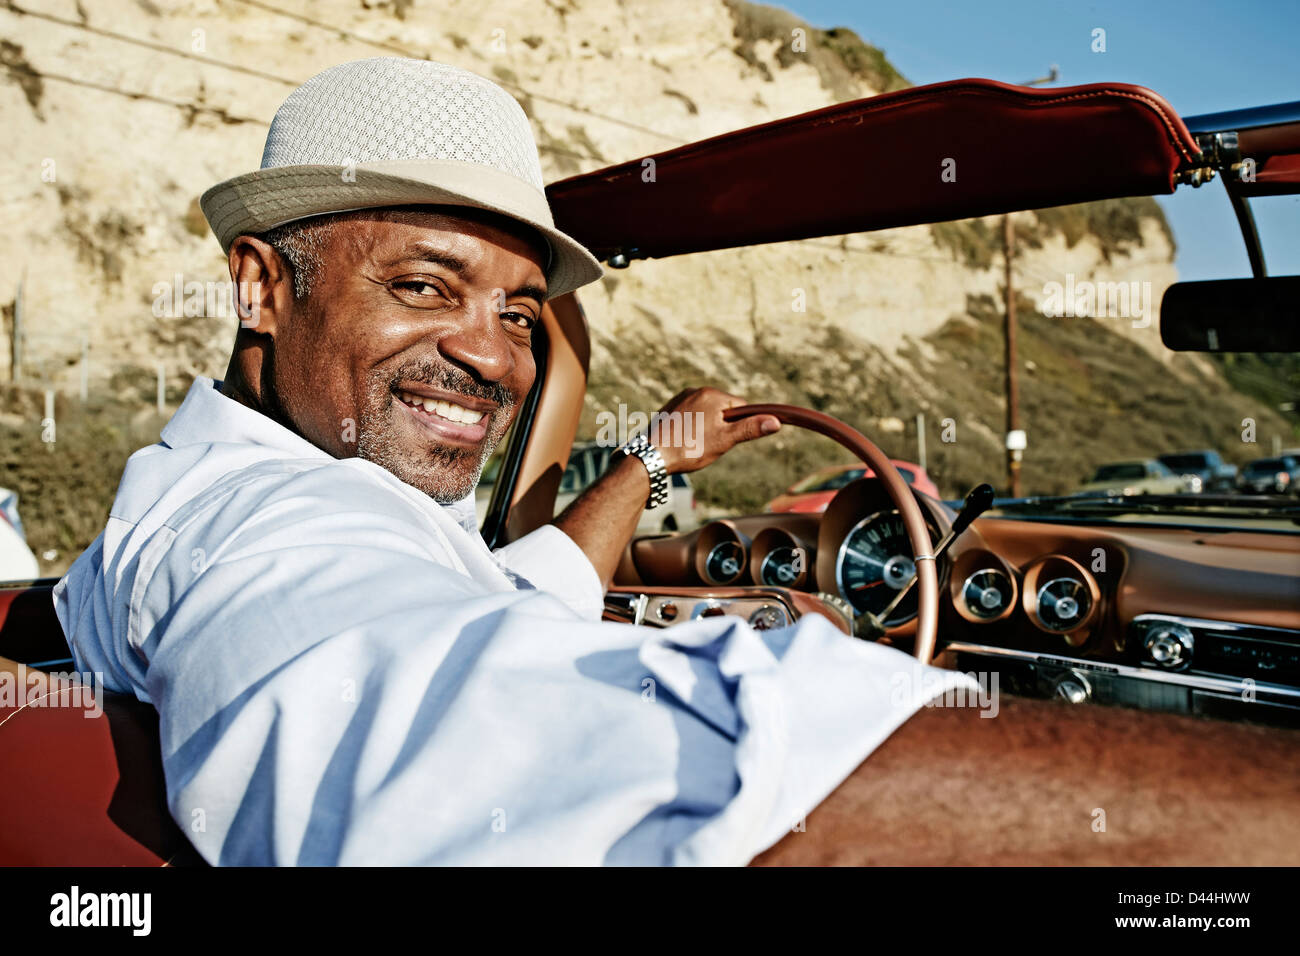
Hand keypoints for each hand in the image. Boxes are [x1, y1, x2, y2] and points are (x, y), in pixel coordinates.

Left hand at [648, 387, 780, 472]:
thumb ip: (750, 429)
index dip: (738, 426)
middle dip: (721, 427)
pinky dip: (690, 428)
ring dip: (705, 428)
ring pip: (705, 414)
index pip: (740, 407)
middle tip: (707, 445)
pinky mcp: (669, 408)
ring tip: (692, 444)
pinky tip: (682, 441)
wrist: (650, 456)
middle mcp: (695, 390)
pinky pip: (689, 416)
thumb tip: (776, 421)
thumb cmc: (689, 448)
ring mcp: (680, 398)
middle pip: (722, 409)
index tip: (726, 440)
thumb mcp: (725, 440)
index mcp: (712, 394)